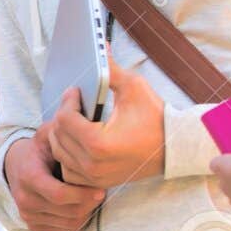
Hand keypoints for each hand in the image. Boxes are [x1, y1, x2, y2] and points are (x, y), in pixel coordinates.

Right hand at [4, 127, 105, 230]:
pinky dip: (78, 220)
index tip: (100, 189)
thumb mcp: (46, 135)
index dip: (82, 194)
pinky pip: (65, 230)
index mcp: (28, 176)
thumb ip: (62, 130)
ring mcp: (27, 215)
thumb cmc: (38, 150)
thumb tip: (81, 116)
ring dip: (87, 212)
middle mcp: (24, 199)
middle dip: (89, 203)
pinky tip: (82, 206)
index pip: (59, 194)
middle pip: (68, 211)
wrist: (15, 167)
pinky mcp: (33, 226)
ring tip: (93, 197)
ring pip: (70, 223)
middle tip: (101, 192)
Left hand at [43, 60, 164, 187]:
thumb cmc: (155, 118)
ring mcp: (93, 176)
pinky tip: (78, 140)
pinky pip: (67, 169)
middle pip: (58, 135)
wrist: (173, 148)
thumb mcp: (133, 88)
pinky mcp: (96, 182)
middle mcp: (92, 164)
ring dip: (62, 133)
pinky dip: (68, 154)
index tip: (76, 91)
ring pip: (59, 152)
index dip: (68, 100)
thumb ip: (110, 69)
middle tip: (75, 102)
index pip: (64, 119)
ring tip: (74, 119)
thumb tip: (100, 47)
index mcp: (98, 143)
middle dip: (64, 114)